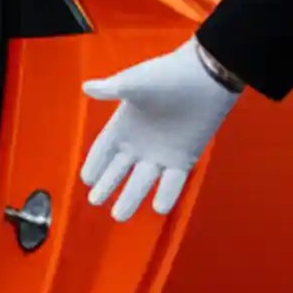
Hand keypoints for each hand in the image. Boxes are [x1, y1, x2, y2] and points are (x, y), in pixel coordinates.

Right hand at [80, 37, 240, 221]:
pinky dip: (167, 194)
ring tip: (119, 216)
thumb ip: (111, 90)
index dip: (94, 164)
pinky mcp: (184, 157)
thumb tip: (86, 87)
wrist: (206, 76)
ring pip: (142, 181)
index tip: (86, 180)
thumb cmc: (167, 76)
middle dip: (107, 186)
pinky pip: (173, 181)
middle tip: (95, 202)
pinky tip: (158, 208)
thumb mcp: (135, 82)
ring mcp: (162, 152)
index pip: (103, 150)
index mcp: (123, 125)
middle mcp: (140, 143)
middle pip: (118, 170)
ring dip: (131, 198)